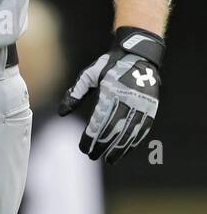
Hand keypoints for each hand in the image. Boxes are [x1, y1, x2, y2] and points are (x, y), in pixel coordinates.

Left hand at [59, 27, 162, 163]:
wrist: (138, 55)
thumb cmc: (109, 66)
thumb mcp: (89, 75)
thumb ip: (75, 93)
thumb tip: (62, 113)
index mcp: (110, 92)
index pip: (99, 121)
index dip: (91, 136)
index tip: (83, 148)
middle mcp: (127, 100)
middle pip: (114, 129)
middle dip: (102, 145)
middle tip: (93, 156)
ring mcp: (142, 105)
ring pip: (130, 132)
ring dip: (120, 148)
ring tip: (110, 159)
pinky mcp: (152, 107)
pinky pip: (143, 128)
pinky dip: (134, 141)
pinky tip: (127, 149)